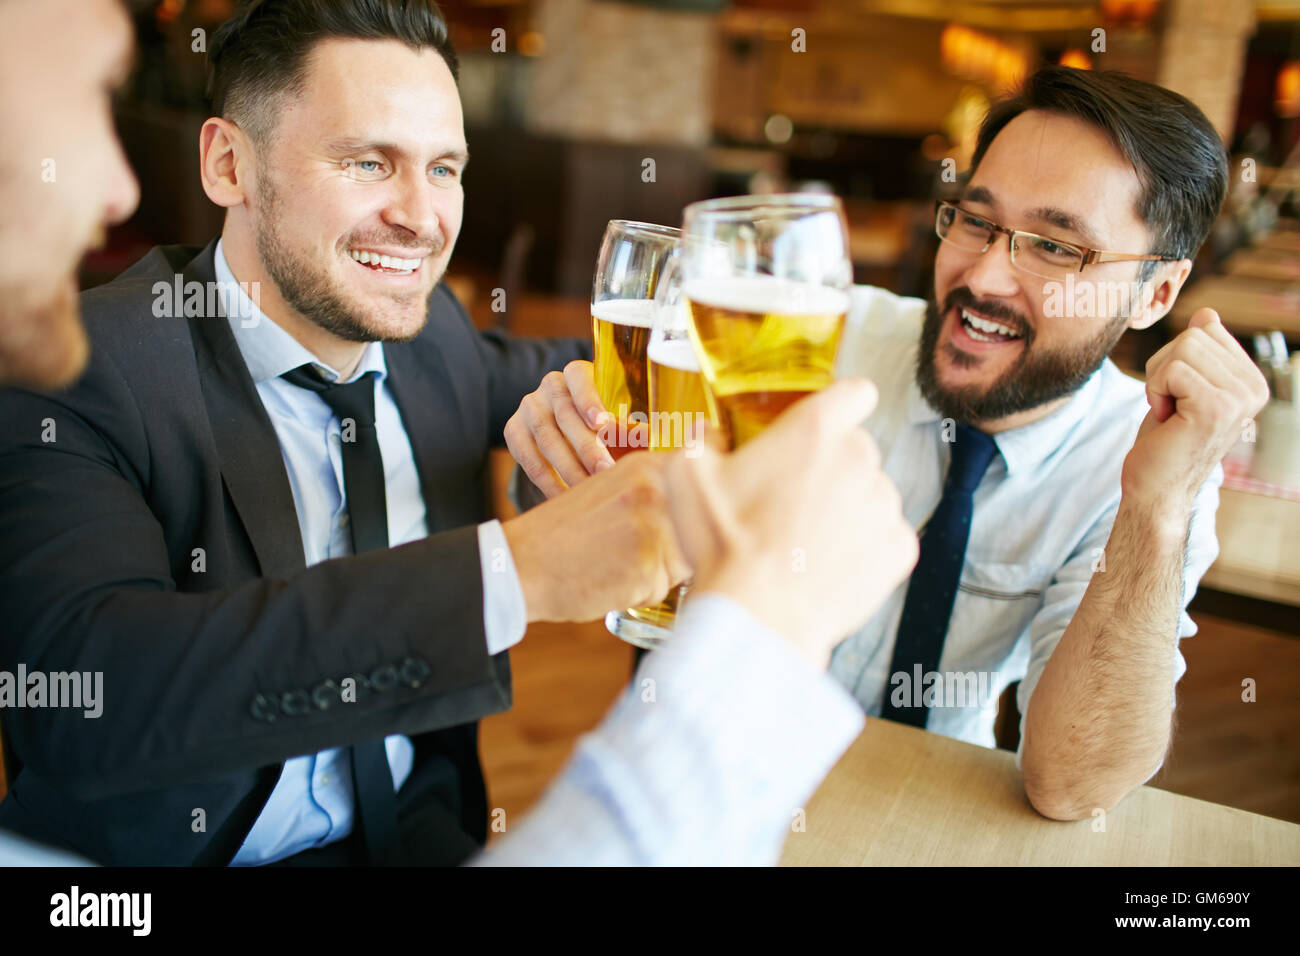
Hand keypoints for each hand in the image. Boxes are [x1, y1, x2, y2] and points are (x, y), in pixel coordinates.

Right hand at [501, 451, 689, 622]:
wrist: (521, 563)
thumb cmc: (564, 534)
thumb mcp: (610, 491)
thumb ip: (653, 489)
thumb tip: (703, 493)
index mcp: (645, 465)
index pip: (705, 484)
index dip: (697, 511)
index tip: (685, 521)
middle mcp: (654, 489)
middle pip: (698, 529)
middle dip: (678, 547)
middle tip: (633, 551)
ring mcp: (653, 527)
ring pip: (685, 561)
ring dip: (659, 572)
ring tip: (618, 564)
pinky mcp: (648, 567)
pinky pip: (664, 588)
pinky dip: (640, 593)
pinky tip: (610, 580)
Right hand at [504, 360, 625, 498]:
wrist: (565, 431)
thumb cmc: (604, 425)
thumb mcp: (618, 418)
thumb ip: (632, 427)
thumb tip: (655, 439)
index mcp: (577, 374)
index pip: (579, 378)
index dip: (589, 399)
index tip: (602, 422)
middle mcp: (550, 386)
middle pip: (566, 415)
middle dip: (587, 447)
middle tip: (606, 471)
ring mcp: (529, 407)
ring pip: (546, 438)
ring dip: (569, 468)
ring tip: (589, 490)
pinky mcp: (514, 431)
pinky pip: (529, 459)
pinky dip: (547, 481)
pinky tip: (565, 497)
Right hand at [661, 379, 917, 668]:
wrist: (757, 616)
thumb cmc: (724, 546)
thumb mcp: (686, 477)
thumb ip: (701, 442)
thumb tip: (707, 438)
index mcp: (814, 431)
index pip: (854, 393)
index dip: (839, 406)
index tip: (824, 425)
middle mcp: (860, 459)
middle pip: (855, 450)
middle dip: (828, 468)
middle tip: (789, 500)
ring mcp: (884, 505)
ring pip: (871, 494)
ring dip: (846, 508)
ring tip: (804, 540)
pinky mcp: (898, 548)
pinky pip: (885, 536)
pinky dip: (863, 548)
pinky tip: (826, 564)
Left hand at [1125, 308, 1268, 511]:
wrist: (1156, 488)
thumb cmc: (1165, 439)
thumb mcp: (1182, 385)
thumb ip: (1199, 352)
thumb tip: (1207, 313)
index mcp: (1251, 379)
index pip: (1206, 328)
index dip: (1175, 358)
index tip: (1177, 394)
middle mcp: (1255, 387)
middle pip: (1193, 335)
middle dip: (1163, 367)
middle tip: (1168, 405)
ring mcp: (1239, 397)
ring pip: (1182, 348)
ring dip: (1157, 379)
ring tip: (1168, 412)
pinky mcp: (1217, 407)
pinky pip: (1172, 369)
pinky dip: (1154, 390)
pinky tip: (1165, 418)